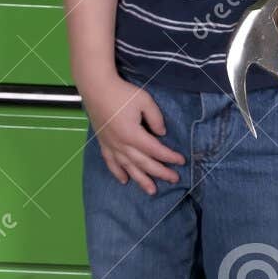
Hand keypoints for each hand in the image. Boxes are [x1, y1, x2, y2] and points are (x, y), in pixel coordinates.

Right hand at [82, 75, 185, 195]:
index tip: (181, 161)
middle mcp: (121, 144)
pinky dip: (117, 172)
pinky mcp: (103, 143)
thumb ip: (156, 118)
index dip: (170, 157)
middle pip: (144, 163)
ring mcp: (111, 145)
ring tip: (152, 190)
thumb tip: (161, 134)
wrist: (96, 87)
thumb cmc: (121, 92)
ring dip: (141, 180)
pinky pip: (110, 162)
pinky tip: (124, 180)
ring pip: (128, 167)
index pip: (156, 150)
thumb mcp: (145, 101)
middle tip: (174, 179)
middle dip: (160, 172)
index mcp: (133, 134)